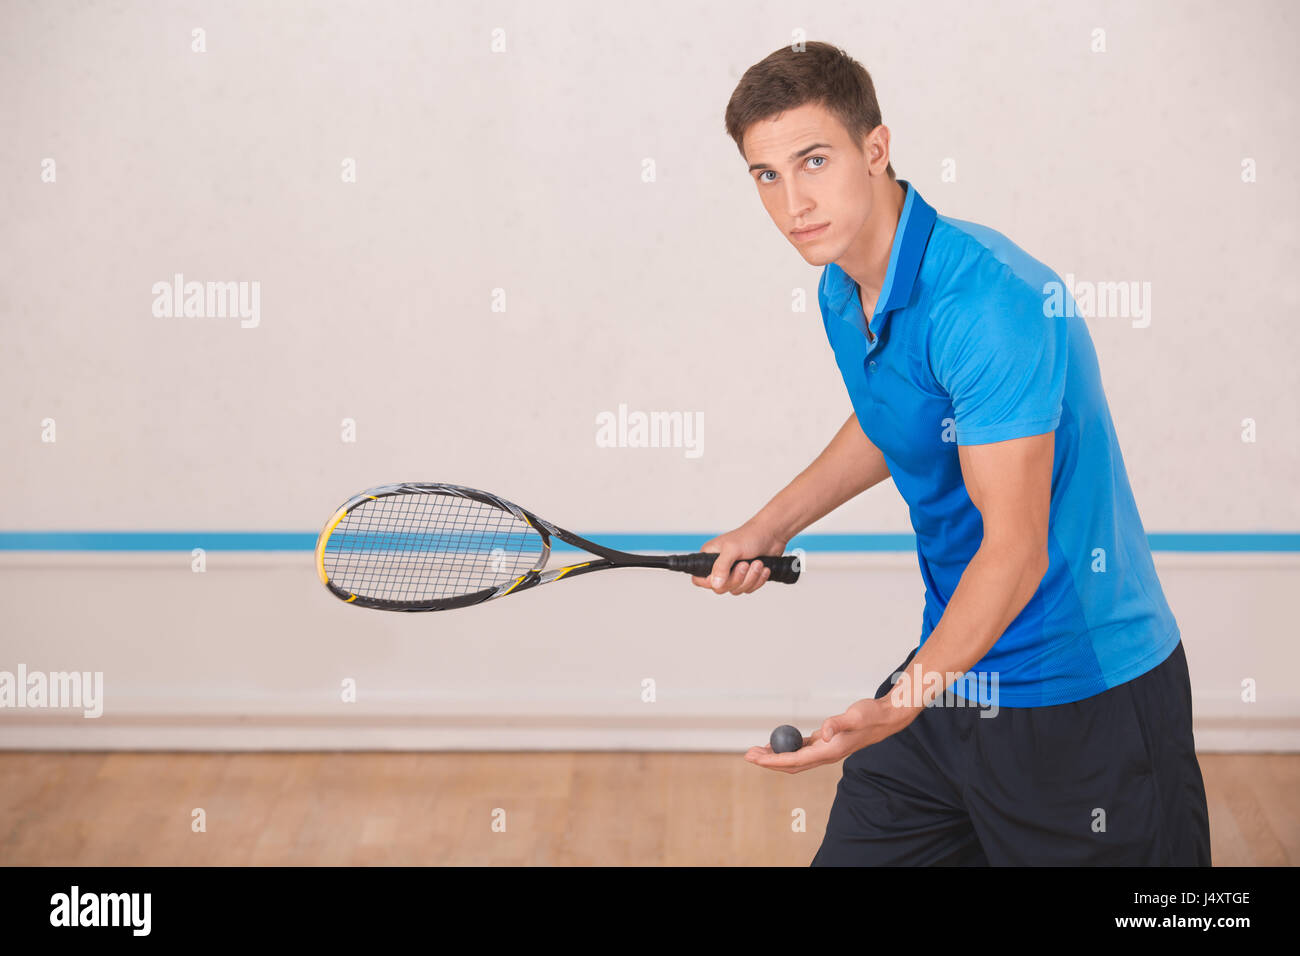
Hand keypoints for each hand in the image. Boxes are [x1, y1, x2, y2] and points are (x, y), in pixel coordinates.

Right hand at [692, 520, 788, 594]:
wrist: (771, 535)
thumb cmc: (750, 536)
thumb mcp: (732, 549)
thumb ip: (721, 567)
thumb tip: (715, 583)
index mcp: (710, 557)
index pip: (698, 579)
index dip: (709, 582)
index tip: (723, 576)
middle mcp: (720, 566)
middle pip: (720, 588)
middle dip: (737, 578)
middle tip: (745, 564)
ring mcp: (733, 573)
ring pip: (736, 589)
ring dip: (750, 578)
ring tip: (757, 563)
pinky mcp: (746, 578)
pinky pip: (748, 589)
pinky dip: (758, 580)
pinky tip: (762, 568)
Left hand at [744, 697, 914, 772]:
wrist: (885, 718)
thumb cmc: (870, 716)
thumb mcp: (854, 717)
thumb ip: (837, 724)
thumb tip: (822, 733)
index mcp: (829, 752)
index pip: (794, 760)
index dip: (773, 760)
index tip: (756, 757)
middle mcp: (825, 755)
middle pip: (791, 764)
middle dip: (768, 762)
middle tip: (748, 754)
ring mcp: (825, 750)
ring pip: (795, 758)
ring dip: (775, 756)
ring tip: (757, 751)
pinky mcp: (826, 743)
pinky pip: (802, 749)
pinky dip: (788, 747)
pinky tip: (778, 743)